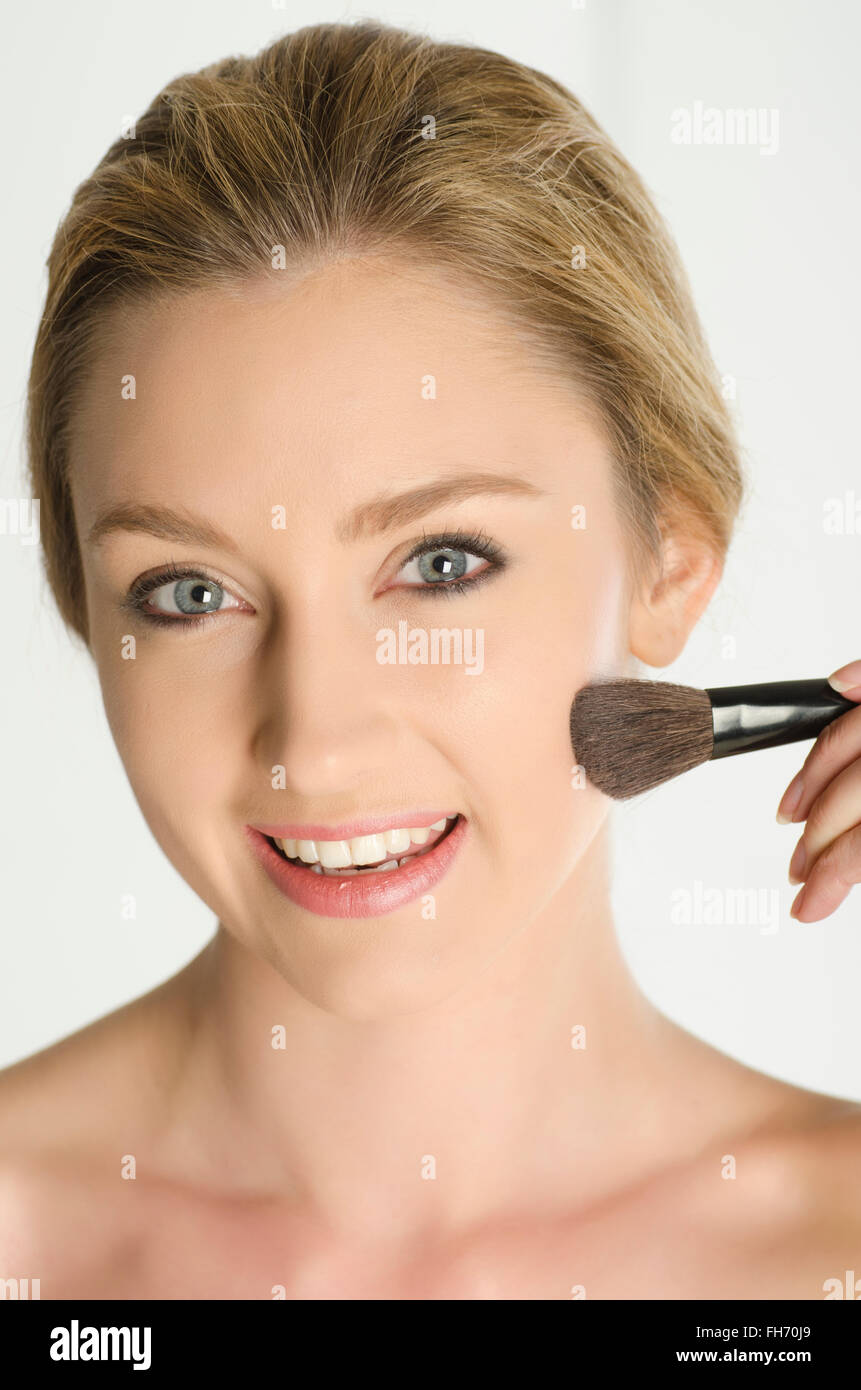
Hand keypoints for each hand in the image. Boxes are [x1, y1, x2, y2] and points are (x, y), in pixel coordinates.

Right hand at [776, 661, 860, 920]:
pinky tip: (836, 687)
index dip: (832, 876)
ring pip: (846, 736)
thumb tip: (850, 867)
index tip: (808, 907)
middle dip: (816, 839)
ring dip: (812, 776)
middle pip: (850, 792)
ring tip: (793, 815)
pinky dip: (855, 676)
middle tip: (799, 873)